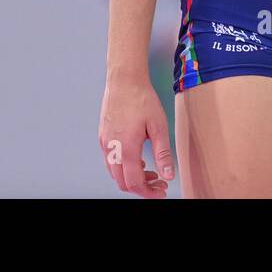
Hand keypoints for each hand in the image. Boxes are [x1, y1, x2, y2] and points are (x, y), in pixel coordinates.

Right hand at [98, 74, 175, 197]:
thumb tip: (168, 175)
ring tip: (150, 171)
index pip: (134, 183)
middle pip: (122, 182)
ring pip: (115, 173)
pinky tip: (138, 159)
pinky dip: (124, 167)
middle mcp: (111, 148)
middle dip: (141, 187)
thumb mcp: (158, 126)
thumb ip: (163, 153)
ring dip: (132, 177)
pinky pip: (111, 161)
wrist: (124, 79)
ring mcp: (104, 142)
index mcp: (126, 148)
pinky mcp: (103, 136)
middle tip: (158, 184)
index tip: (160, 192)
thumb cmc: (141, 98)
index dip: (148, 192)